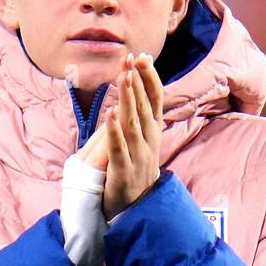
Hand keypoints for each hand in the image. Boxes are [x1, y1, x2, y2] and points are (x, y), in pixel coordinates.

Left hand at [76, 52, 163, 221]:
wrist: (138, 207)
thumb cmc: (136, 168)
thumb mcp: (144, 140)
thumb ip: (142, 115)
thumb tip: (139, 85)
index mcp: (154, 131)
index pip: (155, 98)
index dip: (150, 77)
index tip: (142, 57)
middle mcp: (150, 141)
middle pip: (144, 106)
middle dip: (137, 82)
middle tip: (131, 59)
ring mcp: (138, 157)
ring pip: (133, 123)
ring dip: (128, 99)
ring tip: (123, 78)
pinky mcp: (123, 172)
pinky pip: (118, 148)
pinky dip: (114, 131)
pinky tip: (110, 114)